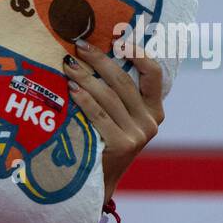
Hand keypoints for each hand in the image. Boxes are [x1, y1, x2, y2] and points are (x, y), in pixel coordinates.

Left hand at [63, 40, 163, 201]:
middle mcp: (150, 122)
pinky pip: (99, 114)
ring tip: (67, 65)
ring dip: (85, 77)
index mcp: (154, 111)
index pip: (154, 75)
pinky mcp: (123, 145)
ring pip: (109, 96)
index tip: (119, 39)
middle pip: (123, 81)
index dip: (139, 54)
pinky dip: (84, 99)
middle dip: (99, 60)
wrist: (96, 184)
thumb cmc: (101, 144)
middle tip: (79, 46)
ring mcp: (138, 134)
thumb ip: (116, 95)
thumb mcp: (116, 119)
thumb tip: (93, 56)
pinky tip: (71, 89)